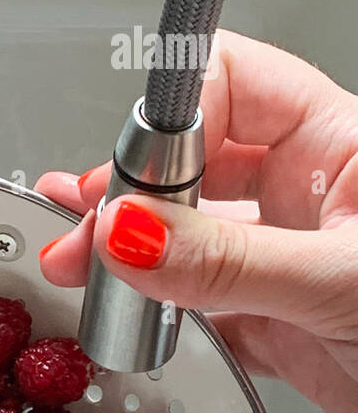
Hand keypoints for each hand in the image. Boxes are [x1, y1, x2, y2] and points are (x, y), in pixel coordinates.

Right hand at [35, 31, 357, 412]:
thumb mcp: (335, 281)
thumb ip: (226, 262)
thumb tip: (130, 234)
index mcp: (342, 144)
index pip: (228, 86)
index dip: (171, 126)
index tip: (132, 185)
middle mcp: (311, 194)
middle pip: (195, 166)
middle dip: (130, 195)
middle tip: (83, 232)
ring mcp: (288, 260)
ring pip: (188, 242)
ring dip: (131, 257)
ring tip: (81, 269)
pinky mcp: (277, 325)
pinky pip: (201, 310)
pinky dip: (163, 319)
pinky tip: (132, 316)